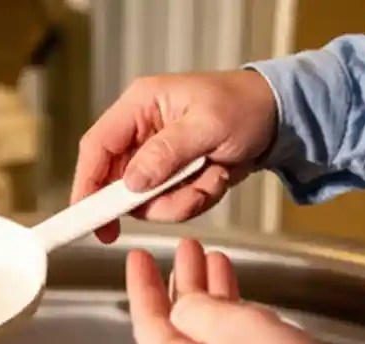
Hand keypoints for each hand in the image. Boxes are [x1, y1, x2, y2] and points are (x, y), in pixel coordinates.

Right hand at [72, 71, 278, 243]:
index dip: (86, 183)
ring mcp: (155, 157)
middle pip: (119, 182)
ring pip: (147, 201)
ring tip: (213, 176)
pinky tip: (216, 177)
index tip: (87, 216)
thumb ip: (167, 152)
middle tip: (183, 196)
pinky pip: (170, 204)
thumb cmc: (244, 106)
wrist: (278, 118)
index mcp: (140, 106)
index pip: (97, 147)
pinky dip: (196, 199)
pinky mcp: (171, 176)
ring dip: (182, 199)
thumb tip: (132, 181)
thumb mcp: (207, 126)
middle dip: (154, 199)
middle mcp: (141, 132)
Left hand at [127, 239, 336, 343]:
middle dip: (184, 285)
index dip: (142, 284)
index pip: (146, 320)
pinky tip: (245, 311)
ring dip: (212, 302)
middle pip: (177, 330)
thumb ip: (196, 310)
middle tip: (190, 252)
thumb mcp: (229, 326)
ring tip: (219, 266)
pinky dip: (232, 330)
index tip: (139, 259)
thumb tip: (184, 310)